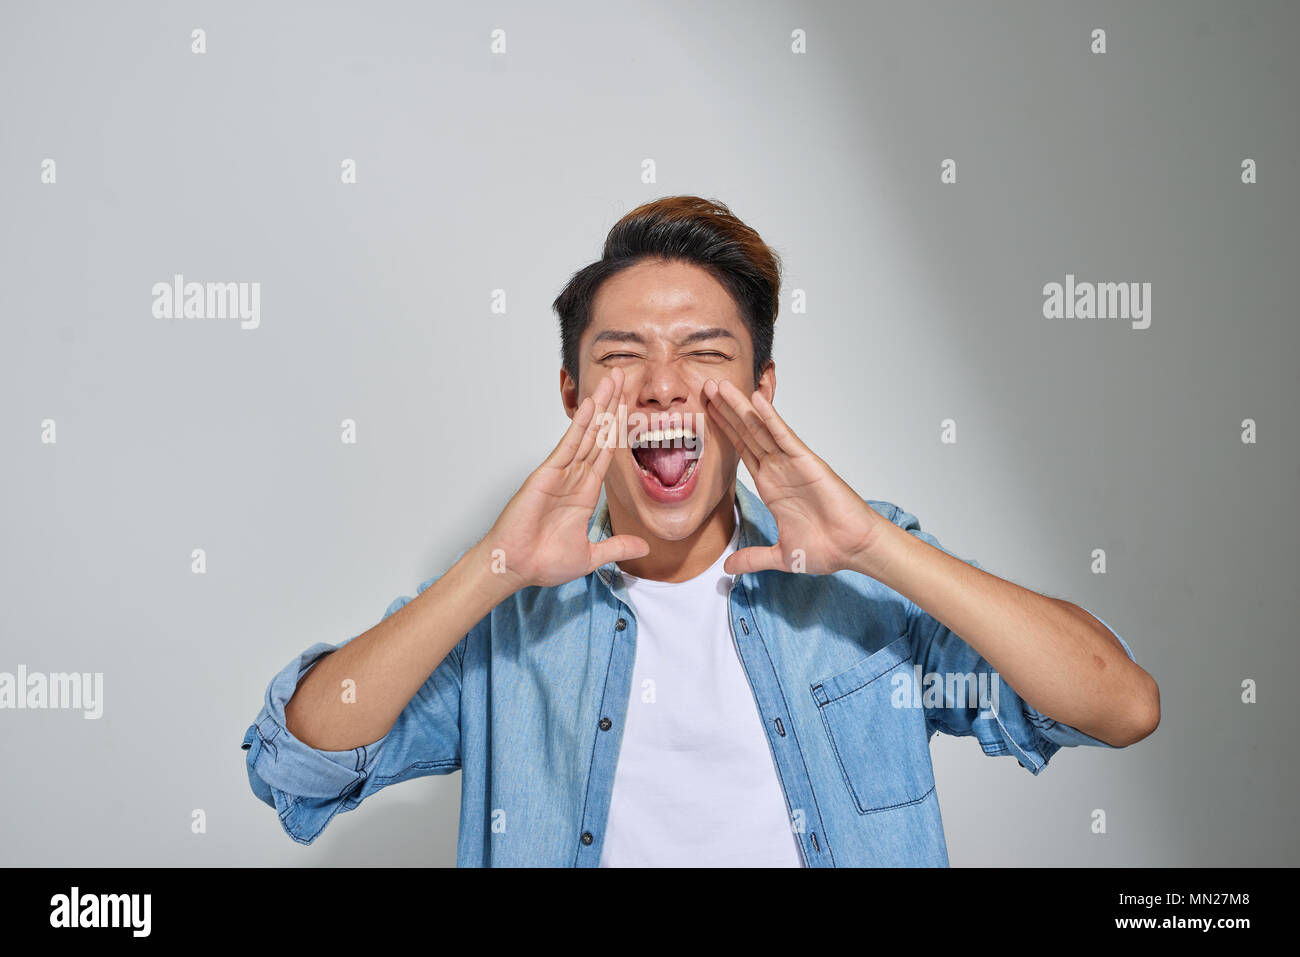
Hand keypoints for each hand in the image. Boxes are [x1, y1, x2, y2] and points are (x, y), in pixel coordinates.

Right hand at [478, 368, 649, 589]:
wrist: (515, 567)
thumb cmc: (542, 562)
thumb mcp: (590, 555)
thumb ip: (617, 547)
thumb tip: (644, 548)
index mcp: (585, 492)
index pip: (607, 452)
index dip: (619, 429)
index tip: (630, 406)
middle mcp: (574, 477)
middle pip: (599, 434)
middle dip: (612, 406)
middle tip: (624, 376)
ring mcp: (561, 473)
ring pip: (586, 433)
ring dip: (600, 406)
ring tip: (612, 380)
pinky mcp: (547, 474)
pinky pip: (568, 445)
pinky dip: (580, 425)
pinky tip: (592, 406)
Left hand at [703, 378, 888, 576]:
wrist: (853, 549)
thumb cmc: (826, 548)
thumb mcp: (779, 556)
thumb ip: (752, 559)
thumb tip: (727, 569)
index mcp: (770, 486)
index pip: (741, 451)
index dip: (722, 432)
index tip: (704, 413)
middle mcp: (778, 470)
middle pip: (745, 433)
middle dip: (724, 411)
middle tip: (703, 387)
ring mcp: (791, 463)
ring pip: (760, 429)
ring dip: (740, 407)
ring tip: (720, 386)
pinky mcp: (807, 462)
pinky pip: (784, 436)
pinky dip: (770, 418)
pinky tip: (755, 401)